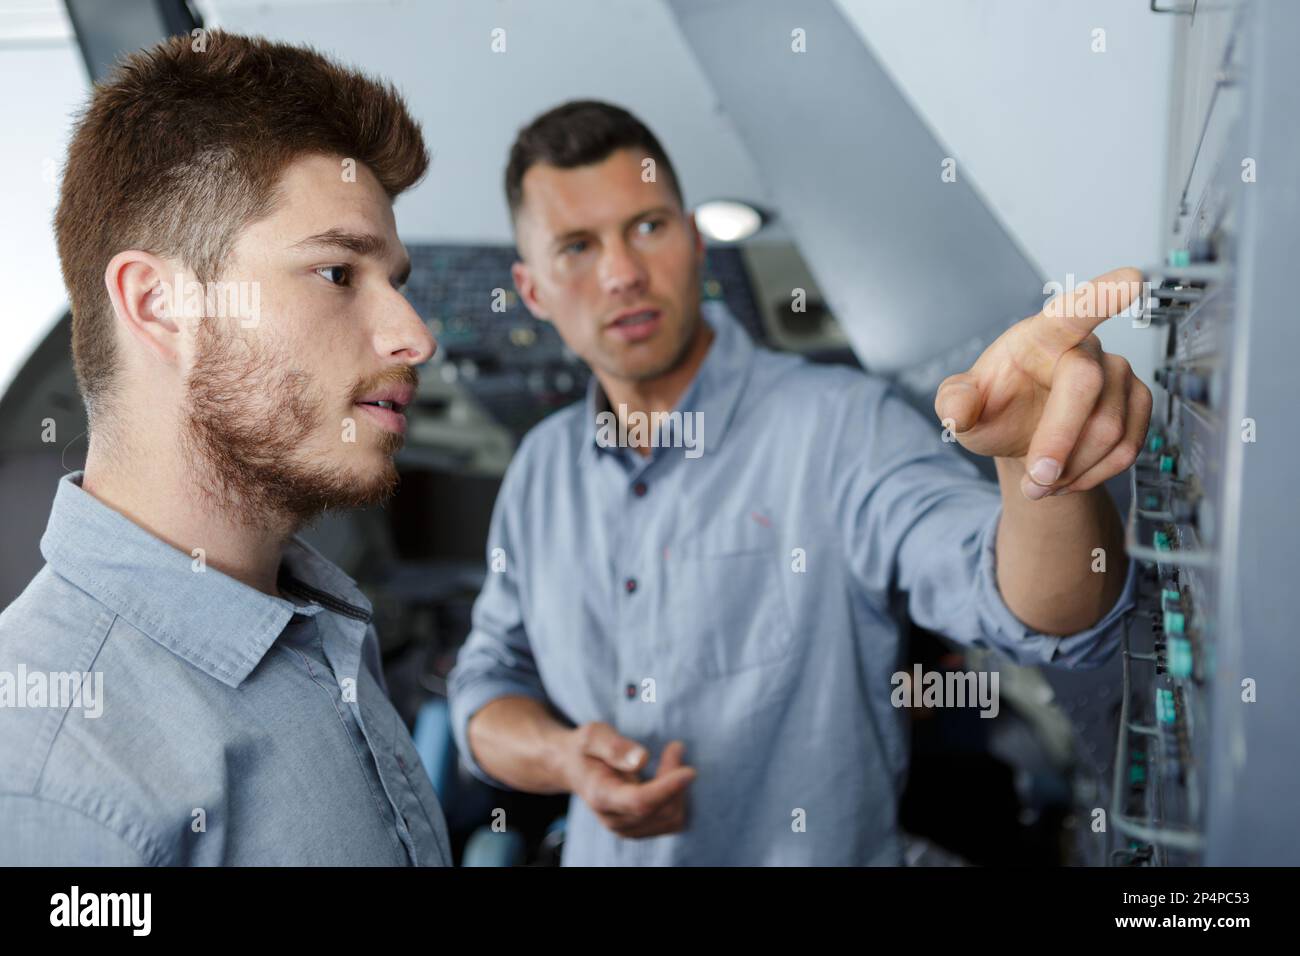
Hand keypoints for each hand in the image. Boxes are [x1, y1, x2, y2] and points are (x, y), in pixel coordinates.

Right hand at [559, 723, 694, 838]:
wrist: (575, 767)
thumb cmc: (586, 748)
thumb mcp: (593, 735)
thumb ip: (615, 747)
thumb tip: (642, 759)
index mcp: (600, 796)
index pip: (639, 802)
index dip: (667, 788)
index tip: (691, 771)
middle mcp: (614, 820)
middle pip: (661, 809)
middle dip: (674, 778)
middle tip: (675, 747)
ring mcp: (627, 829)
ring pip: (671, 818)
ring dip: (679, 788)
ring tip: (670, 757)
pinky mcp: (641, 830)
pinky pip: (672, 821)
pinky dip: (678, 798)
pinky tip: (668, 777)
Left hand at [934, 267, 1152, 498]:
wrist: (1021, 436)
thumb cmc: (994, 409)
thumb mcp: (962, 407)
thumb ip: (954, 404)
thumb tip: (955, 413)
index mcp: (1042, 335)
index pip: (1072, 311)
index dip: (1101, 295)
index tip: (1132, 279)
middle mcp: (1086, 348)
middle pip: (1086, 392)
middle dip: (1058, 444)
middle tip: (1033, 481)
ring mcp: (1119, 374)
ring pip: (1109, 431)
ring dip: (1071, 469)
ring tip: (1041, 479)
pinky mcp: (1138, 404)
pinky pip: (1127, 449)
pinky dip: (1093, 475)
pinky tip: (1067, 476)